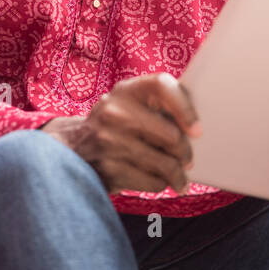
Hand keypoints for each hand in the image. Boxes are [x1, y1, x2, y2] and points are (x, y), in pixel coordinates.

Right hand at [40, 73, 201, 194]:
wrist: (71, 149)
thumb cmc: (115, 125)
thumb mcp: (128, 104)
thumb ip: (157, 104)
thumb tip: (197, 126)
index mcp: (126, 90)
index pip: (162, 85)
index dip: (185, 107)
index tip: (197, 129)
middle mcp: (116, 112)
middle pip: (171, 135)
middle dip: (185, 152)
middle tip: (188, 158)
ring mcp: (111, 141)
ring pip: (166, 164)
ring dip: (177, 174)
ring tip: (180, 177)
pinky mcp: (110, 169)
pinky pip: (153, 181)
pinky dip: (160, 184)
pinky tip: (158, 181)